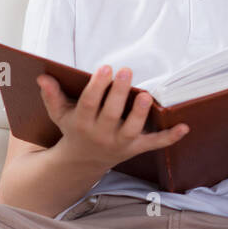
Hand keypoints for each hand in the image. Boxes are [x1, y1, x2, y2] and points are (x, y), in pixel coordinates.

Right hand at [37, 65, 187, 169]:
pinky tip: (185, 127)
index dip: (97, 87)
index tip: (105, 68)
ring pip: (131, 129)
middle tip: (126, 71)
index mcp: (82, 124)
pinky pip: (154, 144)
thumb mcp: (59, 113)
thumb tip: (43, 77)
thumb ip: (52, 95)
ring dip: (140, 114)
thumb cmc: (74, 128)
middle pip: (111, 114)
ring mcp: (120, 143)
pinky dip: (170, 137)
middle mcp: (101, 135)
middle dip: (119, 93)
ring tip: (146, 95)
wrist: (82, 160)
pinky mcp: (136, 148)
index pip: (89, 104)